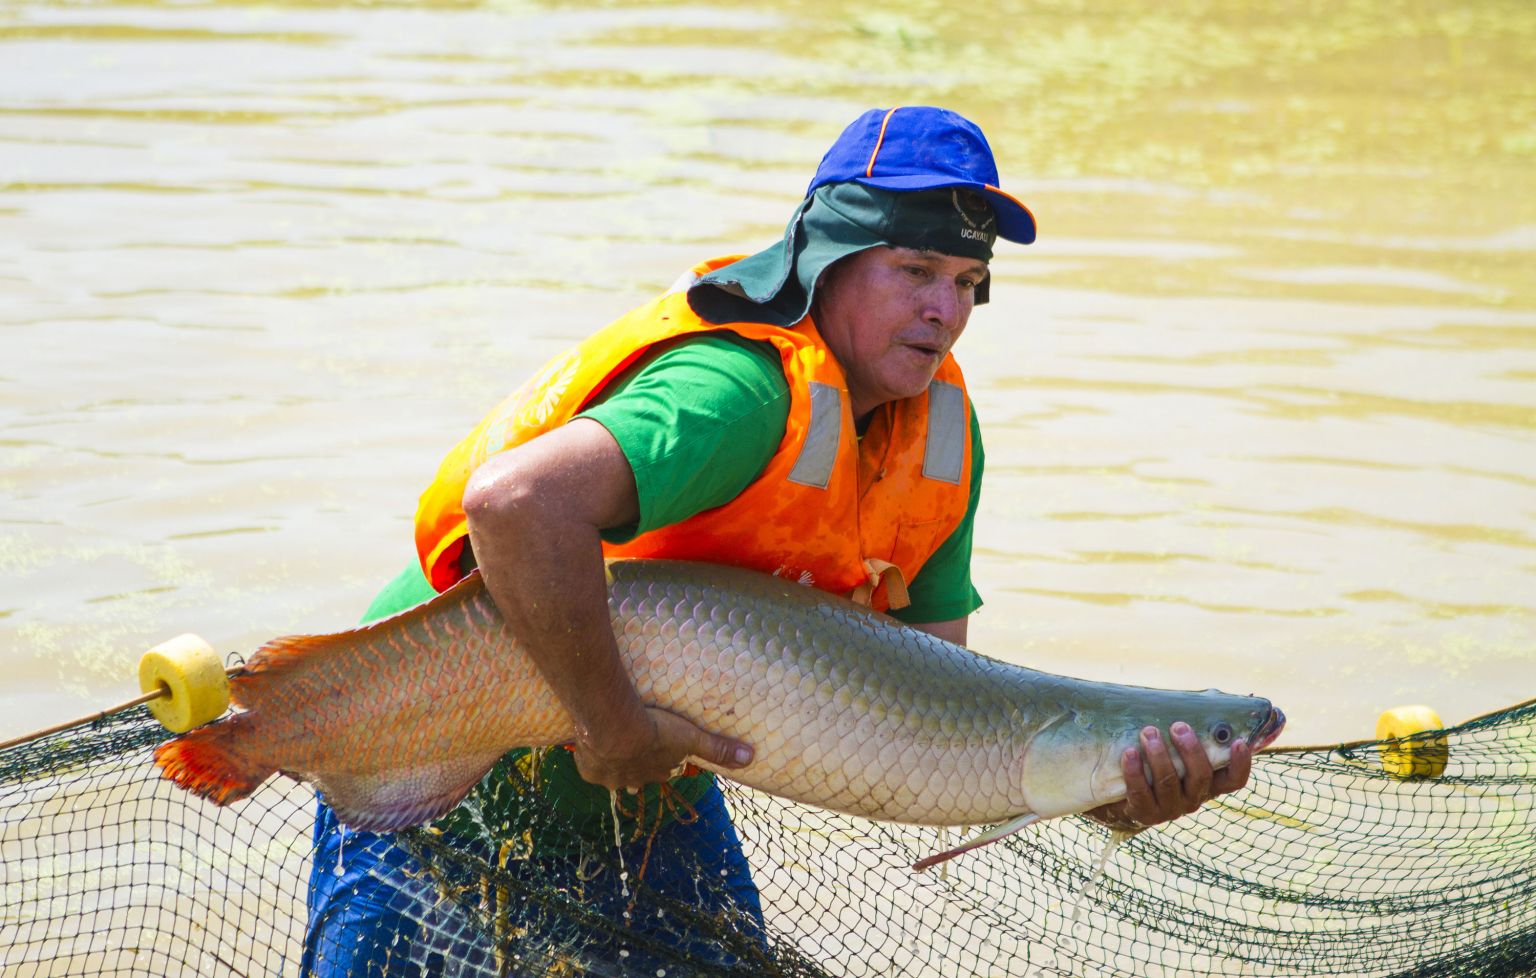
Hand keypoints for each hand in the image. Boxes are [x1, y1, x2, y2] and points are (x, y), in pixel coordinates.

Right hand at [572, 706, 753, 790]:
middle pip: (639, 775)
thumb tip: (750, 758)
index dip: (665, 758)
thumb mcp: (692, 736)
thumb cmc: (655, 730)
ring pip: (614, 773)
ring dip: (613, 759)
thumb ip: (718, 747)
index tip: (662, 743)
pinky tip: (590, 739)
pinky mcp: (589, 771)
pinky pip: (589, 765)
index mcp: (659, 772)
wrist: (613, 727)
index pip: (665, 769)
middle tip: (636, 740)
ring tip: (611, 738)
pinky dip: (590, 755)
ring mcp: (611, 779)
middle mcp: (635, 781)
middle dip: (639, 762)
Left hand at [1088, 721, 1251, 830]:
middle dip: (1190, 750)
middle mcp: (1193, 798)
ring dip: (1159, 755)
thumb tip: (1204, 699)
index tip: (1238, 742)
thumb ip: (1191, 732)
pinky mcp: (1144, 813)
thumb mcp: (1176, 750)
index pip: (1234, 781)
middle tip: (1178, 726)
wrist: (1122, 794)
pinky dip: (1135, 771)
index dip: (1240, 764)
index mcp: (1207, 783)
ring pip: (1169, 783)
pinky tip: (1129, 753)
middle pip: (1201, 777)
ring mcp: (1169, 808)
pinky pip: (1140, 792)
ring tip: (1148, 732)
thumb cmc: (1156, 761)